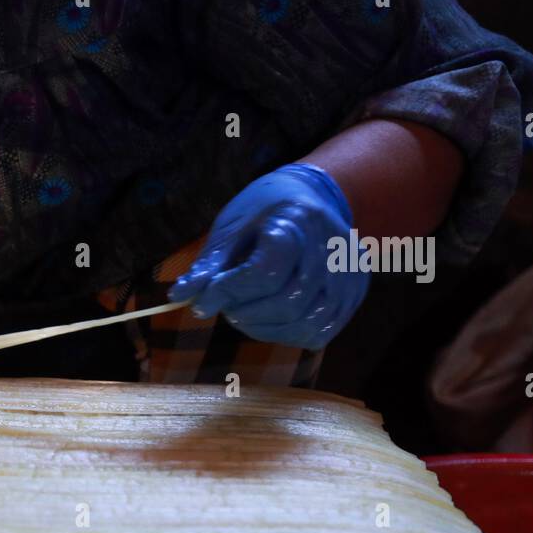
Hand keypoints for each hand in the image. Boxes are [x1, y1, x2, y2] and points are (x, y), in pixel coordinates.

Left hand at [168, 163, 365, 349]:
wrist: (310, 198)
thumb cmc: (262, 212)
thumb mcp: (230, 228)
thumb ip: (208, 265)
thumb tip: (179, 297)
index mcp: (296, 222)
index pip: (264, 273)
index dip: (228, 293)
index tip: (202, 302)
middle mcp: (331, 248)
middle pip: (286, 303)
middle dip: (245, 313)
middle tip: (226, 307)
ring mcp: (348, 274)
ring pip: (304, 324)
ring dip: (263, 328)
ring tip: (244, 313)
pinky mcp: (353, 295)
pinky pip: (318, 332)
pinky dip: (286, 334)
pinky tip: (269, 320)